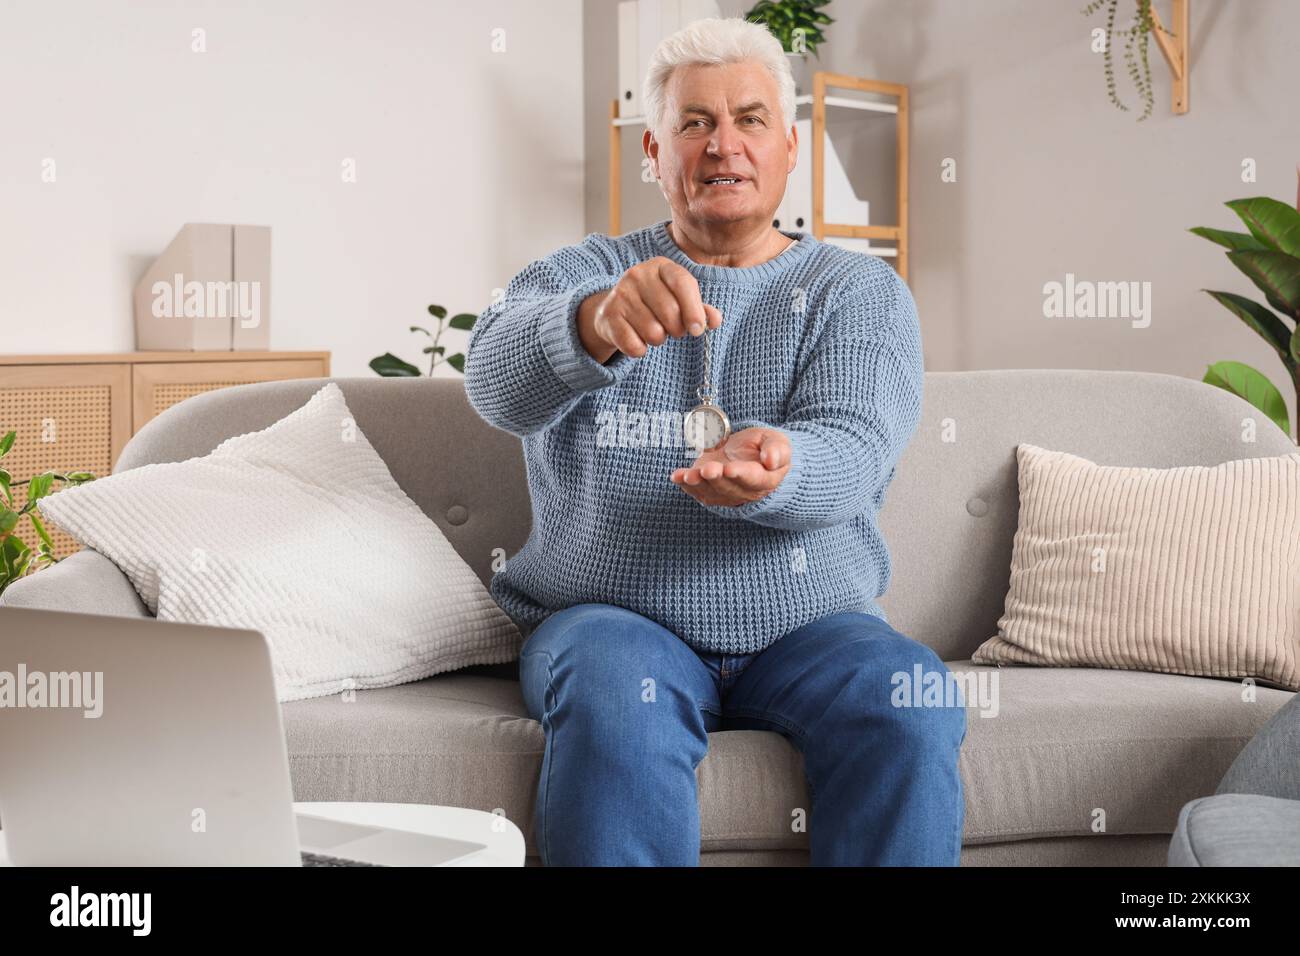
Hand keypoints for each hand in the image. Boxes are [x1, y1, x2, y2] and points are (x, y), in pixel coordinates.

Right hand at [577, 256, 722, 362]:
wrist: (613, 312)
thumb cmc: (654, 305)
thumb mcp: (679, 300)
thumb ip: (700, 310)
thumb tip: (715, 320)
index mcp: (661, 267)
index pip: (682, 283)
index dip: (694, 309)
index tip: (698, 329)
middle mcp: (638, 275)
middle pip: (670, 312)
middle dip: (677, 329)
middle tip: (673, 330)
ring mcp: (621, 295)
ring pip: (653, 332)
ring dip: (658, 340)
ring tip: (653, 331)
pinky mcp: (608, 316)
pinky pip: (634, 345)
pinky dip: (640, 349)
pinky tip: (636, 338)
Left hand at [670, 427, 791, 507]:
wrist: (751, 453)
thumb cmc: (765, 446)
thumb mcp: (776, 440)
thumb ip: (777, 449)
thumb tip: (771, 460)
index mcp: (765, 479)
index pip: (753, 479)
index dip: (741, 475)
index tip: (730, 469)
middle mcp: (744, 491)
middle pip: (728, 488)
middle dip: (715, 479)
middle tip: (707, 469)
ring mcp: (725, 493)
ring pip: (710, 492)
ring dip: (698, 484)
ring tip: (688, 475)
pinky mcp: (709, 489)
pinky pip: (696, 491)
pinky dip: (685, 485)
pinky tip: (676, 477)